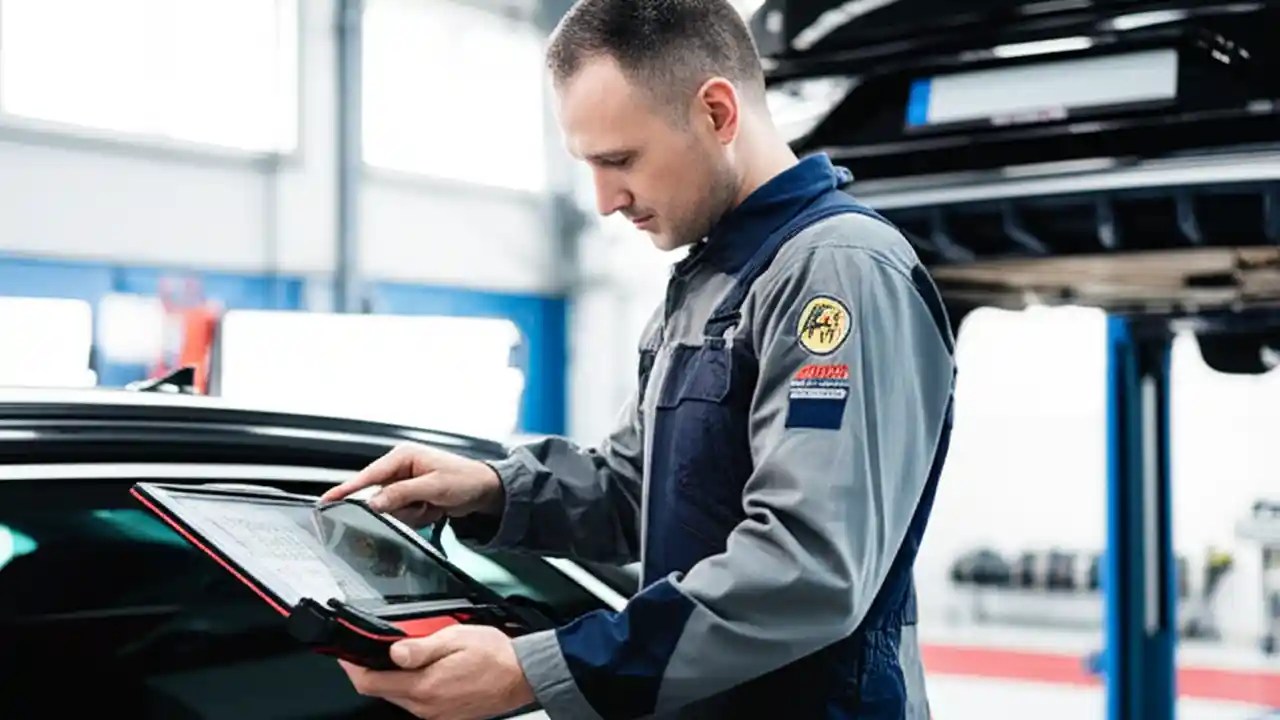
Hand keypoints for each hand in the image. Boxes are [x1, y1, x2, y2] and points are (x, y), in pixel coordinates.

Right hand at [319, 442, 503, 528]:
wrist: (485, 491)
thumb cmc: (466, 480)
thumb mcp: (434, 487)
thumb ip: (402, 494)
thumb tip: (374, 502)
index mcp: (403, 457)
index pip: (368, 475)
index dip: (347, 489)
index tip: (327, 500)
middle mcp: (400, 468)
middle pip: (379, 498)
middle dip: (401, 508)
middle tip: (424, 505)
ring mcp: (405, 484)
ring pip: (390, 510)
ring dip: (411, 514)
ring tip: (432, 505)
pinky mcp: (410, 497)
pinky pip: (402, 516)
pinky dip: (417, 517)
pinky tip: (432, 510)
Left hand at [339, 625, 535, 719]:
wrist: (523, 676)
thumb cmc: (495, 655)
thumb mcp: (455, 638)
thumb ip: (421, 647)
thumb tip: (393, 652)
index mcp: (425, 687)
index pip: (372, 683)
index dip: (353, 668)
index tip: (346, 655)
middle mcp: (427, 706)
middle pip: (383, 692)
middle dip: (373, 672)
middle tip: (372, 650)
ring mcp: (436, 714)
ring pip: (400, 698)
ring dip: (393, 679)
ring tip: (402, 656)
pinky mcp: (446, 716)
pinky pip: (418, 703)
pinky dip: (412, 688)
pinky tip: (423, 671)